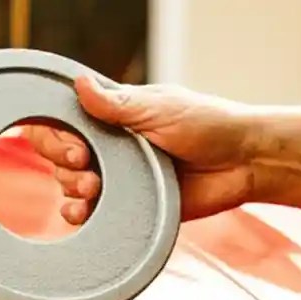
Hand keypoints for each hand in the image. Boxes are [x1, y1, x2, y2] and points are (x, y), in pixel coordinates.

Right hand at [23, 76, 264, 222]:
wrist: (243, 163)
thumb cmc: (208, 125)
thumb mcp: (159, 108)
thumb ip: (116, 104)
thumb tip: (79, 84)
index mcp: (112, 117)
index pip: (64, 121)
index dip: (57, 134)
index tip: (76, 146)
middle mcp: (109, 146)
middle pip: (59, 155)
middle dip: (63, 163)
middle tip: (86, 166)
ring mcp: (117, 177)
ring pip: (70, 184)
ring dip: (72, 188)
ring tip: (93, 189)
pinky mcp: (129, 206)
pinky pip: (91, 213)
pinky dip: (78, 214)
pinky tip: (82, 213)